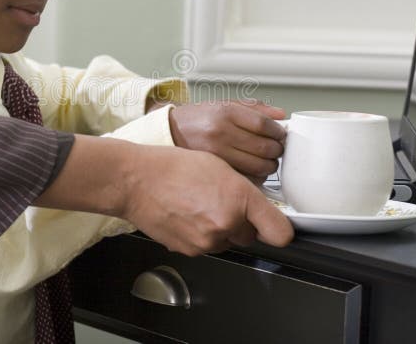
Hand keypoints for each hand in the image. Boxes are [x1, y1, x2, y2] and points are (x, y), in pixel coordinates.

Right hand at [36, 135, 292, 254]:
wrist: (136, 181)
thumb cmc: (173, 166)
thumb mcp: (219, 165)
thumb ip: (244, 190)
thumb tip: (259, 209)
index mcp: (239, 197)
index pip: (280, 232)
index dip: (279, 229)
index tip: (277, 226)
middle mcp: (227, 223)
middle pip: (250, 236)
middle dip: (241, 222)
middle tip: (221, 202)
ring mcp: (208, 241)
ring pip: (227, 241)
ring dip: (220, 229)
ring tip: (199, 205)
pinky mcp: (191, 251)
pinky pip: (207, 246)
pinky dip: (201, 234)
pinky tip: (187, 214)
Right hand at [168, 101, 286, 181]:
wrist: (169, 134)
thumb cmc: (197, 119)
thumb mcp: (224, 104)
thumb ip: (254, 109)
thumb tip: (280, 115)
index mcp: (225, 112)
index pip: (264, 124)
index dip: (278, 132)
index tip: (281, 135)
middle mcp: (220, 132)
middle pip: (264, 147)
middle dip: (277, 151)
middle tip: (276, 150)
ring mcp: (216, 154)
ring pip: (257, 166)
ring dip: (268, 166)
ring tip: (266, 161)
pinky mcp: (213, 171)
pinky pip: (245, 179)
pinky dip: (255, 178)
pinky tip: (252, 171)